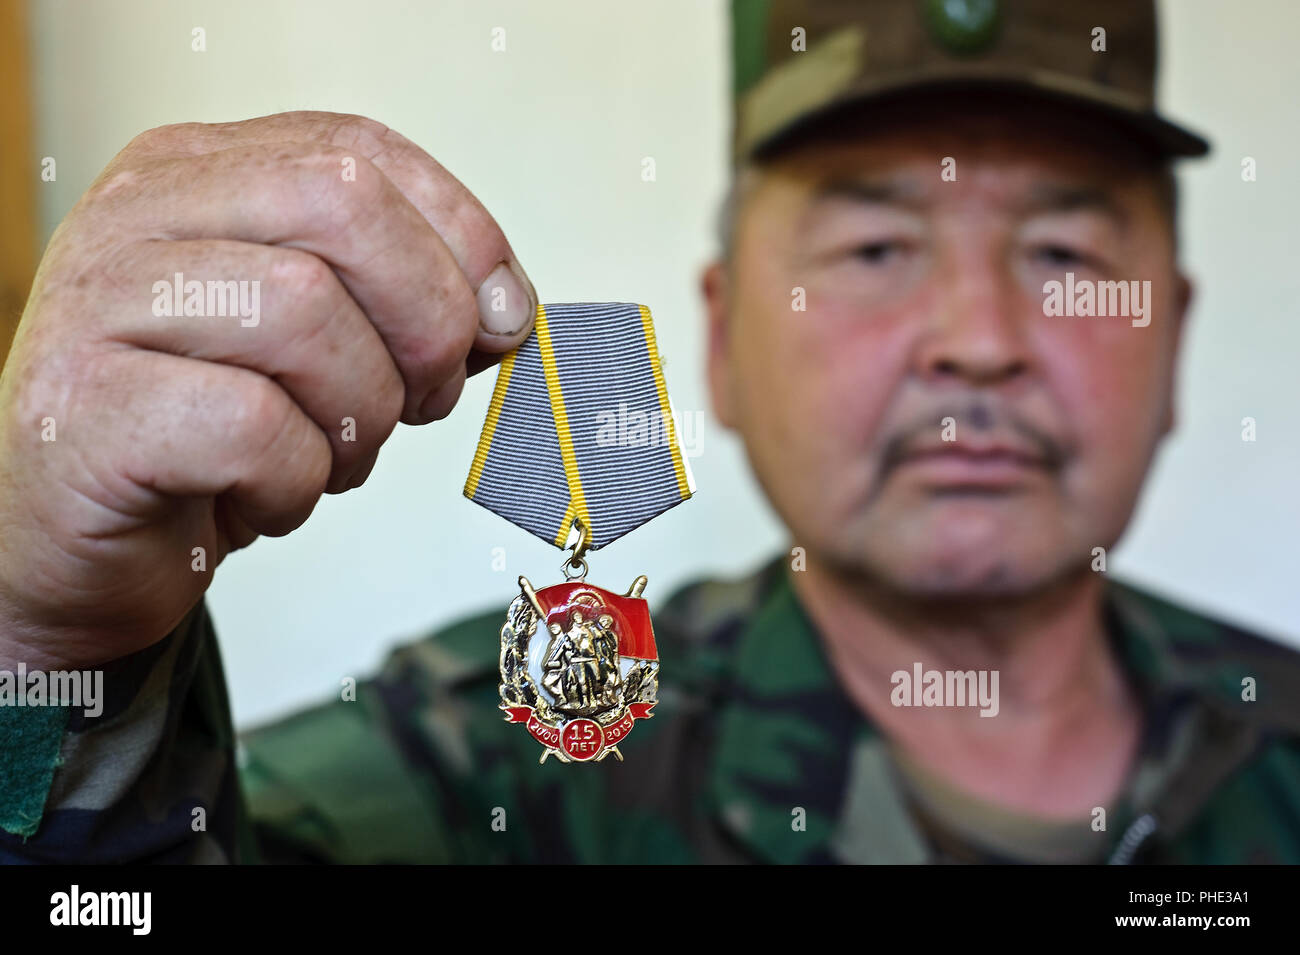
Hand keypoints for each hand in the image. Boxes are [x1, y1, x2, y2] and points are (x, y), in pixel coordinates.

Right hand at [0, 112, 535, 668]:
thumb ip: (407, 304)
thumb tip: (509, 309)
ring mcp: (102, 303)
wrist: (85, 541)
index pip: (364, 151)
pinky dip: (296, 481)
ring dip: (360, 414)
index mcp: (202, 172)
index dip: (463, 235)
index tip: (504, 319)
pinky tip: (267, 496)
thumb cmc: (213, 437)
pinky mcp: (85, 409)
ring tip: (329, 456)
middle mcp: (144, 213)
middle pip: (344, 205)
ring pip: (303, 311)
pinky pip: (250, 427)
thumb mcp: (326, 347)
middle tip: (422, 400)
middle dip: (425, 319)